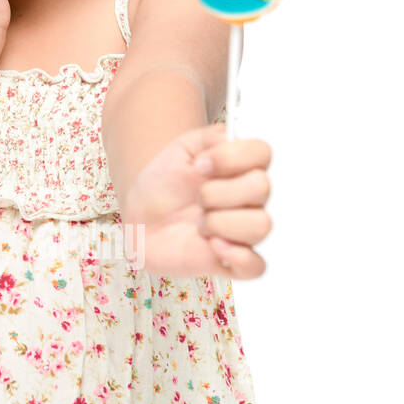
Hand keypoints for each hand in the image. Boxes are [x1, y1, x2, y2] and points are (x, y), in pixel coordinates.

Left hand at [121, 121, 270, 279]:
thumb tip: (233, 138)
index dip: (232, 157)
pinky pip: (257, 266)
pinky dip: (237, 255)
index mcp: (240, 168)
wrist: (140, 217)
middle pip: (262, 188)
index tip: (201, 165)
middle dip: (218, 191)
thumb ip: (210, 138)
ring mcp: (242, 231)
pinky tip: (212, 245)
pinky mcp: (232, 262)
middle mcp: (248, 199)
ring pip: (262, 225)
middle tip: (197, 197)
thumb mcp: (180, 150)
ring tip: (199, 224)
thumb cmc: (163, 184)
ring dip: (221, 222)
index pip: (263, 153)